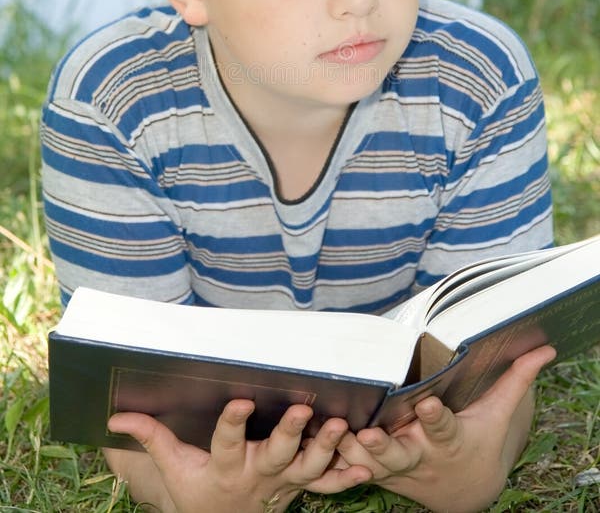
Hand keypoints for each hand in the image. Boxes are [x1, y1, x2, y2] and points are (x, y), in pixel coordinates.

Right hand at [107, 400, 371, 512]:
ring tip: (341, 426)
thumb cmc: (196, 491)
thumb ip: (151, 437)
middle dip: (290, 433)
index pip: (225, 442)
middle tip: (305, 410)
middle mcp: (256, 474)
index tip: (241, 400)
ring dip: (325, 448)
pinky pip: (326, 485)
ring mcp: (282, 483)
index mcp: (223, 466)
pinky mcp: (300, 487)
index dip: (233, 422)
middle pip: (275, 454)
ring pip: (307, 467)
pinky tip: (366, 466)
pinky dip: (345, 477)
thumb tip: (113, 418)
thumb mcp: (173, 468)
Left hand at [335, 344, 555, 512]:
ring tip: (334, 432)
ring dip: (349, 450)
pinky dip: (332, 460)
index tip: (429, 405)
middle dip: (385, 445)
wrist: (462, 490)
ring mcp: (394, 467)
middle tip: (370, 434)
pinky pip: (350, 469)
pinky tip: (312, 441)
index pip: (442, 428)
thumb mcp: (496, 414)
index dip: (435, 418)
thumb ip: (516, 380)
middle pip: (399, 452)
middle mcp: (419, 455)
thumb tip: (547, 349)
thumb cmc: (478, 440)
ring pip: (368, 462)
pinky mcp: (375, 471)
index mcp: (448, 439)